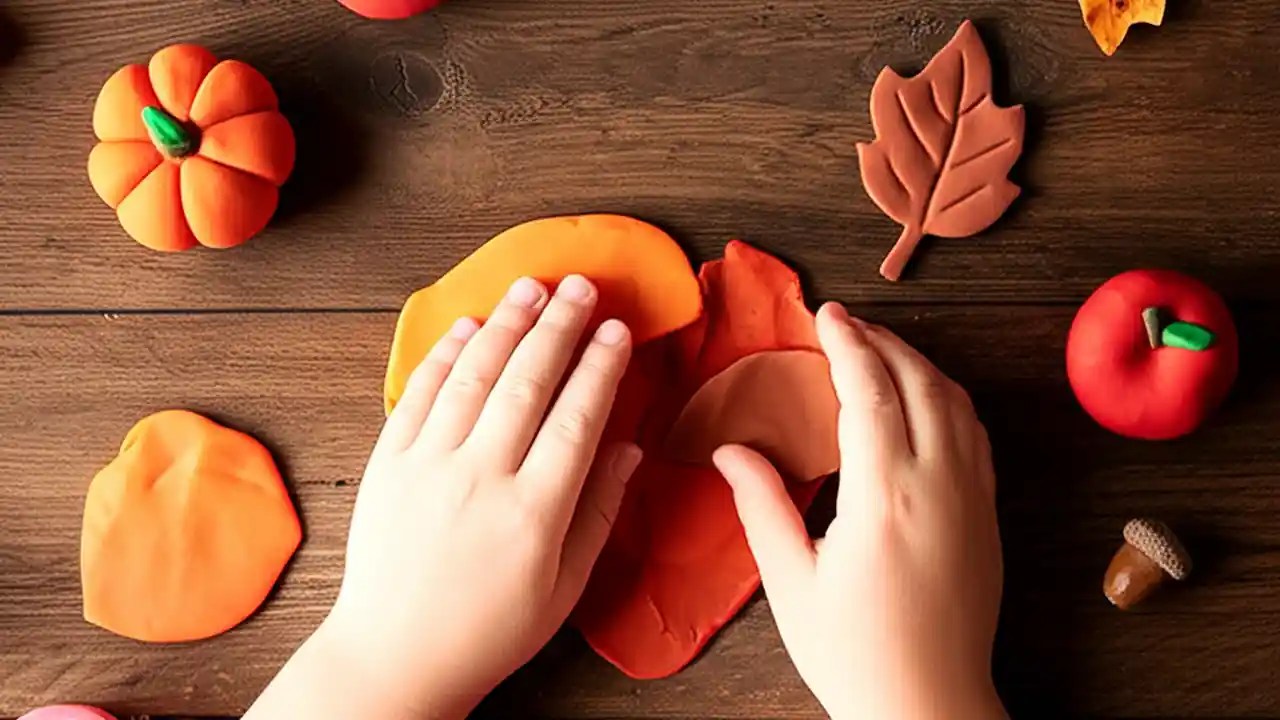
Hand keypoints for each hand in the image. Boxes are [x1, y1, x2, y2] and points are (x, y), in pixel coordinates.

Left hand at [246, 276, 640, 719]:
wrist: (395, 655)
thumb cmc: (488, 630)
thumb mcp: (563, 586)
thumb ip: (599, 512)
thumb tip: (631, 447)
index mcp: (533, 514)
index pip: (577, 419)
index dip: (601, 367)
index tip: (618, 330)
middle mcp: (480, 479)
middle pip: (528, 382)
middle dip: (560, 327)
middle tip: (582, 287)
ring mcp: (427, 467)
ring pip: (473, 376)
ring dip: (506, 324)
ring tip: (532, 287)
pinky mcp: (388, 464)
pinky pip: (417, 394)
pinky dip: (444, 355)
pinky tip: (469, 326)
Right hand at [714, 303, 1004, 719]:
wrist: (930, 707)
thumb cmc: (854, 654)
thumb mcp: (791, 583)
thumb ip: (762, 506)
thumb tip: (730, 450)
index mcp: (885, 498)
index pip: (869, 393)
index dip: (847, 344)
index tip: (826, 314)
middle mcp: (939, 487)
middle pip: (919, 382)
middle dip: (883, 341)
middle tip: (846, 324)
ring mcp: (972, 500)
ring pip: (956, 402)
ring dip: (919, 364)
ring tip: (880, 351)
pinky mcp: (987, 517)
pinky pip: (976, 435)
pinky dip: (948, 399)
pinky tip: (924, 400)